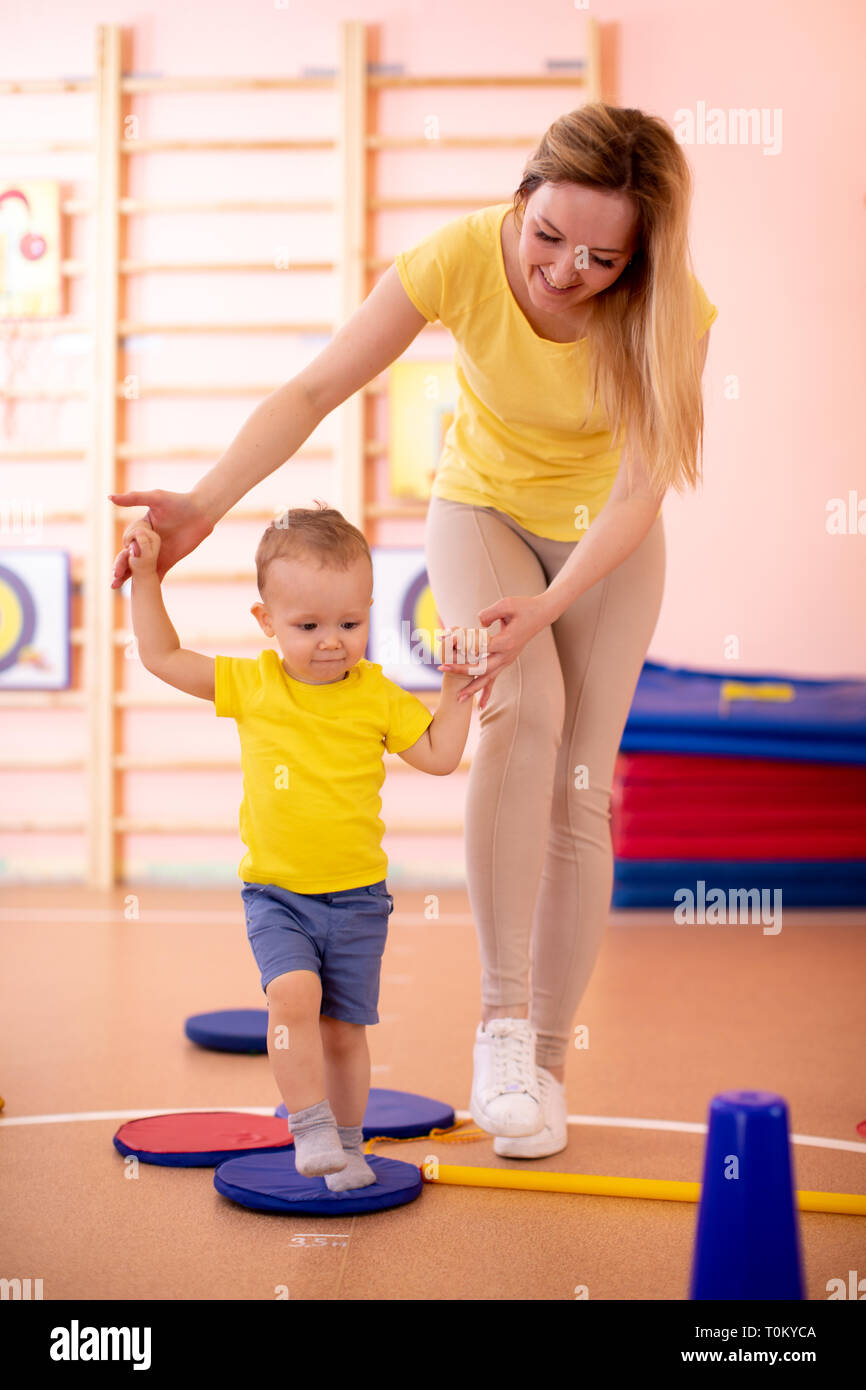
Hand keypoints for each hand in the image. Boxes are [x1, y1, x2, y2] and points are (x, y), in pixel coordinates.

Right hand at [109, 489, 214, 588]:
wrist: (202, 512)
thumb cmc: (178, 501)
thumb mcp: (156, 498)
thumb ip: (134, 499)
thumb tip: (109, 498)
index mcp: (140, 528)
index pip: (128, 539)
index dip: (128, 545)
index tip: (132, 547)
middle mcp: (144, 541)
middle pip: (128, 556)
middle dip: (120, 565)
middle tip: (115, 575)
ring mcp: (155, 553)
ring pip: (138, 567)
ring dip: (127, 577)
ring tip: (115, 586)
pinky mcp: (167, 561)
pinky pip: (156, 574)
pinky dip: (148, 584)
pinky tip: (142, 596)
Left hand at [437, 594, 553, 709]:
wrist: (542, 614)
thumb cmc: (524, 607)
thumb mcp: (507, 604)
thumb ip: (489, 614)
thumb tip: (478, 625)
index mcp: (506, 642)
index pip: (479, 646)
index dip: (461, 643)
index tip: (445, 640)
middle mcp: (507, 655)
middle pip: (480, 667)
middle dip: (460, 669)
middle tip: (442, 668)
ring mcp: (507, 660)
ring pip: (487, 678)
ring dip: (472, 688)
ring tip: (458, 698)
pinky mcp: (506, 661)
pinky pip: (495, 679)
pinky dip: (486, 692)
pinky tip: (480, 706)